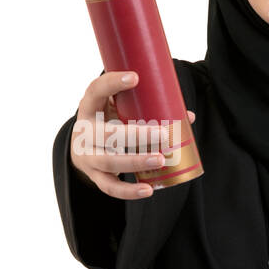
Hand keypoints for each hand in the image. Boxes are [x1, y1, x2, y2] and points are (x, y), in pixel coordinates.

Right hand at [70, 70, 194, 199]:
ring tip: (161, 160)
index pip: (95, 91)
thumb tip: (188, 116)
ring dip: (136, 161)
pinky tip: (148, 190)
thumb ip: (144, 106)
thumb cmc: (107, 120)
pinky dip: (128, 191)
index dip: (112, 84)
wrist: (81, 147)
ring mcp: (87, 156)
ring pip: (109, 161)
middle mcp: (84, 132)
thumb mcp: (116, 108)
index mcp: (89, 107)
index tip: (135, 77)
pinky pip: (110, 187)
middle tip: (163, 133)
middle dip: (136, 135)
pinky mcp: (95, 176)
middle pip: (107, 134)